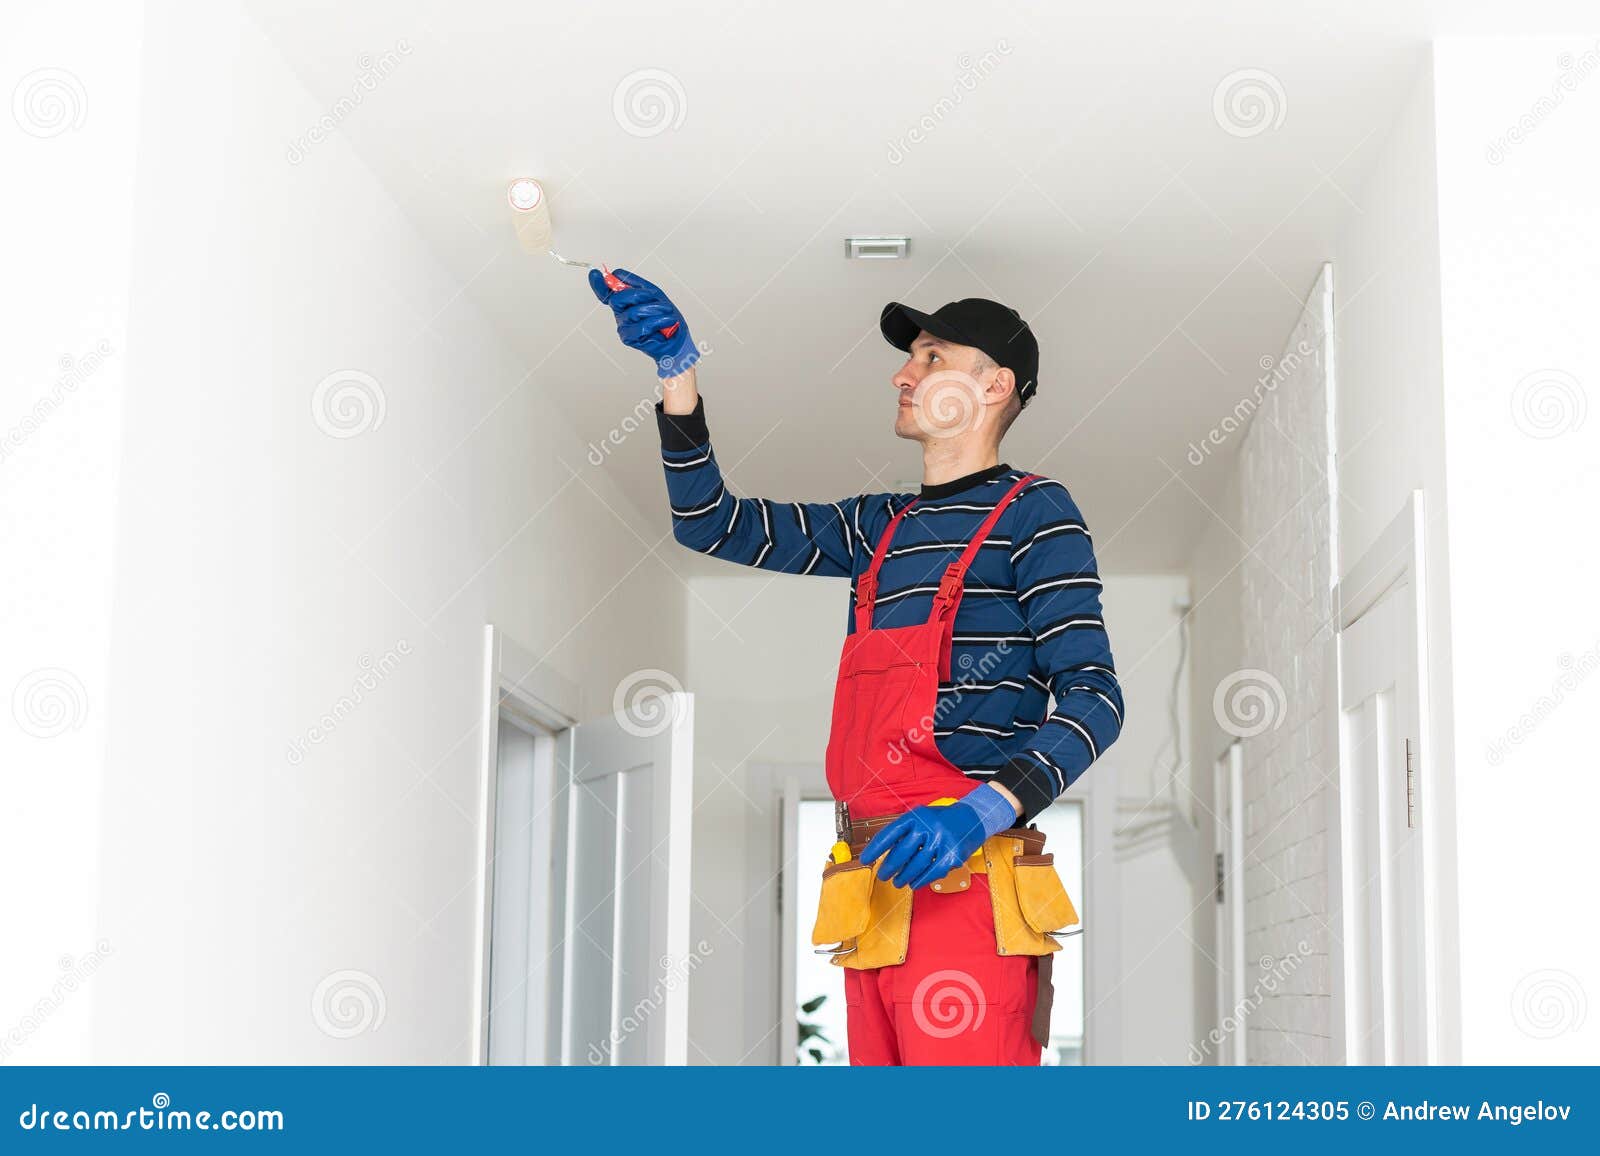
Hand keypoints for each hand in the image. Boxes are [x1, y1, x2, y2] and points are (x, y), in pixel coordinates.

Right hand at [589, 267, 700, 377]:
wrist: (677, 337)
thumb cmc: (665, 316)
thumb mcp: (653, 294)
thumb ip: (635, 284)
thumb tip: (617, 274)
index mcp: (624, 301)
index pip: (607, 292)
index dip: (599, 284)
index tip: (594, 274)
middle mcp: (620, 313)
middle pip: (617, 299)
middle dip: (637, 295)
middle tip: (653, 296)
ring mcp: (623, 326)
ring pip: (633, 312)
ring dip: (655, 309)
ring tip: (666, 311)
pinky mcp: (628, 338)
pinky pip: (641, 326)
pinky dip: (657, 321)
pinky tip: (666, 321)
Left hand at [861, 785, 1018, 890]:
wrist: (972, 818)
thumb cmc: (941, 820)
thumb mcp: (921, 818)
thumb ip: (905, 832)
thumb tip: (883, 853)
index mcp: (916, 816)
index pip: (890, 833)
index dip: (875, 848)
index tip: (865, 859)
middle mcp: (928, 827)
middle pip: (902, 852)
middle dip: (889, 867)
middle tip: (883, 876)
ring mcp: (941, 840)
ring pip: (916, 865)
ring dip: (904, 877)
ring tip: (898, 882)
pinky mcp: (952, 854)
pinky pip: (932, 872)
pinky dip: (921, 880)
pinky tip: (914, 883)